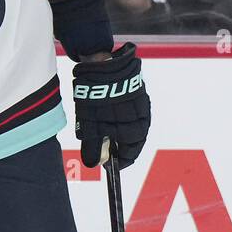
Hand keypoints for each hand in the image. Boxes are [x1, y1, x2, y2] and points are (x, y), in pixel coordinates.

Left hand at [73, 42, 149, 166]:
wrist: (102, 65)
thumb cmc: (95, 97)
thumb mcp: (90, 125)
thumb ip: (93, 145)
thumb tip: (94, 164)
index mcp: (133, 127)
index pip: (132, 151)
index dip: (122, 160)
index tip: (111, 166)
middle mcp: (142, 116)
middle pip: (135, 139)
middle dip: (122, 147)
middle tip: (108, 152)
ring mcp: (141, 103)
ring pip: (135, 124)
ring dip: (122, 132)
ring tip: (108, 135)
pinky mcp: (136, 91)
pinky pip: (133, 111)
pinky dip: (123, 119)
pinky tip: (112, 118)